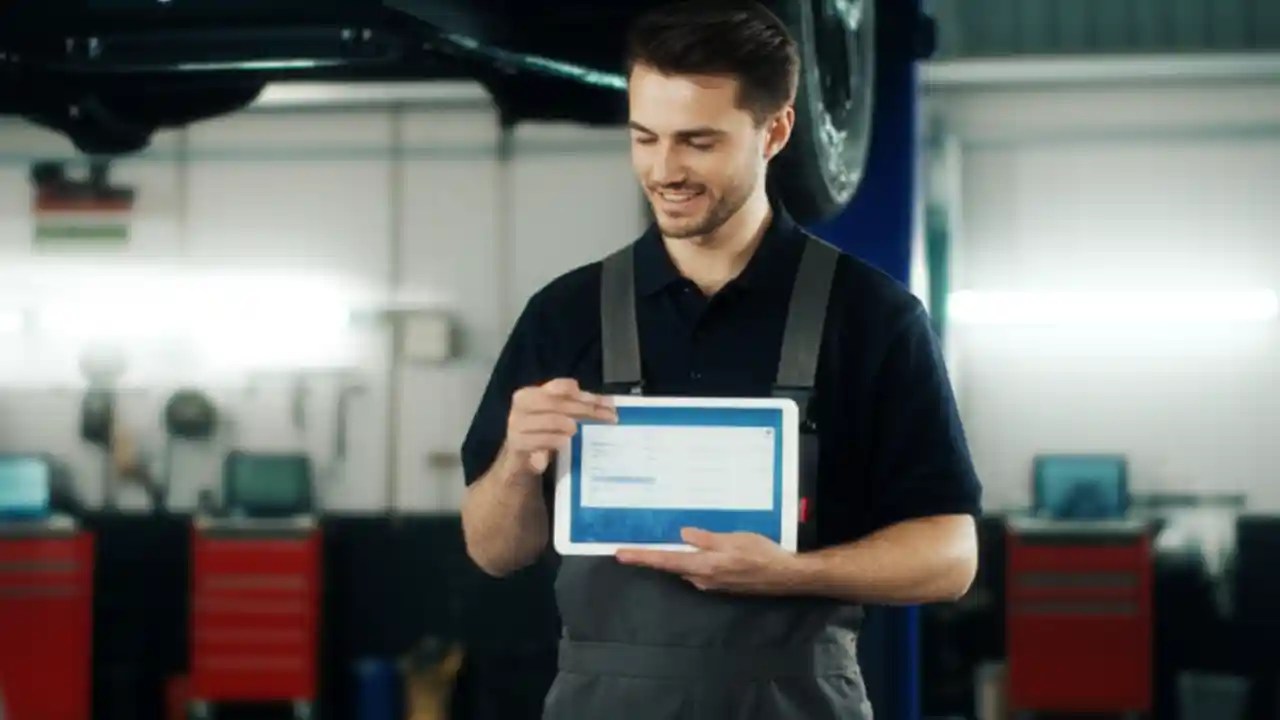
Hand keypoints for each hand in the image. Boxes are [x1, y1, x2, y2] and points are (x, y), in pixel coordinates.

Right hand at [502, 378, 616, 476]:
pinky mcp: (518, 443)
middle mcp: (522, 404)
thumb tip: (608, 403)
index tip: (607, 403)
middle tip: (608, 417)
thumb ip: (575, 406)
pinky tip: (565, 441)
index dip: (585, 394)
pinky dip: (557, 439)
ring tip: (577, 429)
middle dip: (586, 409)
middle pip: (560, 403)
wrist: (518, 458)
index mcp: (531, 392)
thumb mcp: (555, 414)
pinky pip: (543, 439)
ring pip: (552, 419)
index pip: (561, 387)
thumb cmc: (540, 432)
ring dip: (569, 424)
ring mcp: (517, 424)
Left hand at [616, 528, 800, 594]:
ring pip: (686, 568)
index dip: (642, 557)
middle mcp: (703, 579)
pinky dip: (691, 560)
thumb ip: (707, 539)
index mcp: (704, 566)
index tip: (621, 555)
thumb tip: (683, 536)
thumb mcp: (735, 539)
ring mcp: (712, 584)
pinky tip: (694, 550)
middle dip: (653, 557)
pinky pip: (698, 570)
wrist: (785, 576)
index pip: (666, 561)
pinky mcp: (720, 584)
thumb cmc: (762, 554)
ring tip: (663, 542)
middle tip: (632, 547)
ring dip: (675, 558)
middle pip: (672, 567)